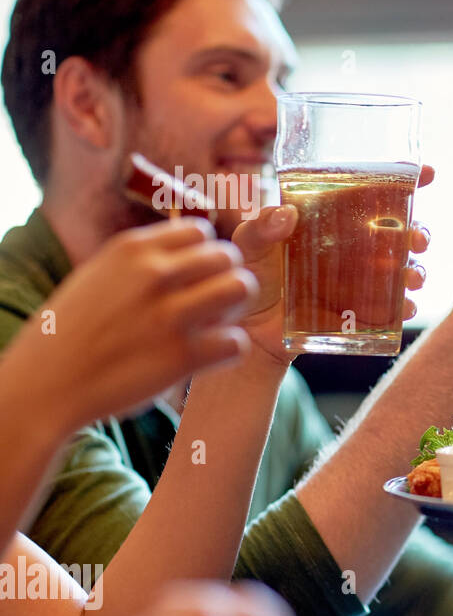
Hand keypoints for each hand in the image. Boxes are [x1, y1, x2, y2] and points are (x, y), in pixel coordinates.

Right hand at [9, 217, 254, 431]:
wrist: (46, 383)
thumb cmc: (72, 331)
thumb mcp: (99, 275)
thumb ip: (142, 261)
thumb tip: (188, 252)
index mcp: (132, 248)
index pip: (201, 231)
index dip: (206, 254)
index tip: (198, 275)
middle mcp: (154, 274)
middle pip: (228, 256)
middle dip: (227, 277)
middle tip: (213, 301)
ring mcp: (170, 315)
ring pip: (242, 288)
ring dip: (236, 306)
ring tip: (216, 323)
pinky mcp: (182, 356)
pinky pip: (237, 341)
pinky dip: (229, 349)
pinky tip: (208, 355)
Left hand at [235, 165, 433, 366]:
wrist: (250, 329)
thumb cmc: (250, 277)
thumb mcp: (249, 247)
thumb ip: (260, 229)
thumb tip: (286, 213)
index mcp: (333, 217)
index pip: (374, 191)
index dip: (406, 179)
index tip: (429, 173)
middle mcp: (355, 244)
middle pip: (401, 230)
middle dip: (419, 232)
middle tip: (416, 239)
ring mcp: (363, 279)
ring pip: (405, 267)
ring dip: (417, 270)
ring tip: (411, 277)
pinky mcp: (364, 311)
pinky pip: (395, 307)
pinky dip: (406, 306)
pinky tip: (405, 307)